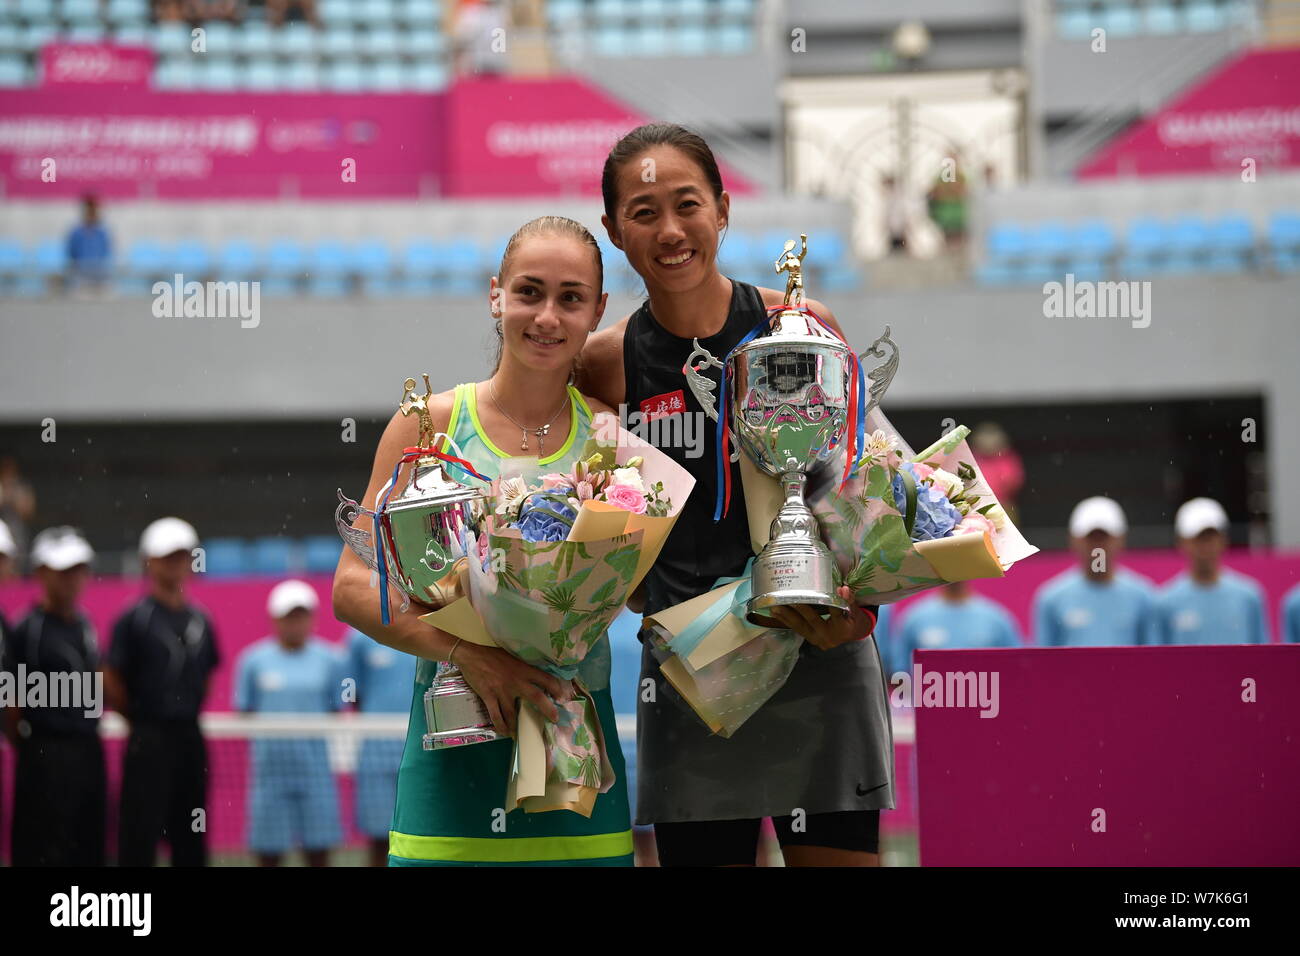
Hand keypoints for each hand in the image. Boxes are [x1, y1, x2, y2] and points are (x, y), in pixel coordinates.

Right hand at [453, 642, 574, 737]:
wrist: (471, 655)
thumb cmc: (492, 655)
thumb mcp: (513, 656)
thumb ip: (524, 666)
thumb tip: (536, 674)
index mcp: (523, 669)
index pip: (546, 679)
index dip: (556, 688)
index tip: (562, 697)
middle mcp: (516, 681)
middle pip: (537, 697)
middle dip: (548, 710)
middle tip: (555, 719)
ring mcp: (502, 691)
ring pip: (514, 713)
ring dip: (519, 725)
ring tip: (523, 732)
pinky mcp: (489, 697)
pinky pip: (496, 716)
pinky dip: (501, 726)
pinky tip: (505, 732)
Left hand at [754, 586, 875, 650]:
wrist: (851, 635)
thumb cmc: (853, 620)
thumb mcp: (856, 611)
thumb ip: (849, 601)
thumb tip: (843, 589)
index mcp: (842, 629)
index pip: (835, 613)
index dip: (830, 602)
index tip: (823, 591)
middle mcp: (828, 636)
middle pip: (812, 620)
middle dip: (799, 609)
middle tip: (787, 598)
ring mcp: (817, 639)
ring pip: (800, 626)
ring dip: (786, 616)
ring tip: (774, 606)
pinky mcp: (810, 638)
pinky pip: (797, 629)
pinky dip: (786, 620)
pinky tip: (775, 613)